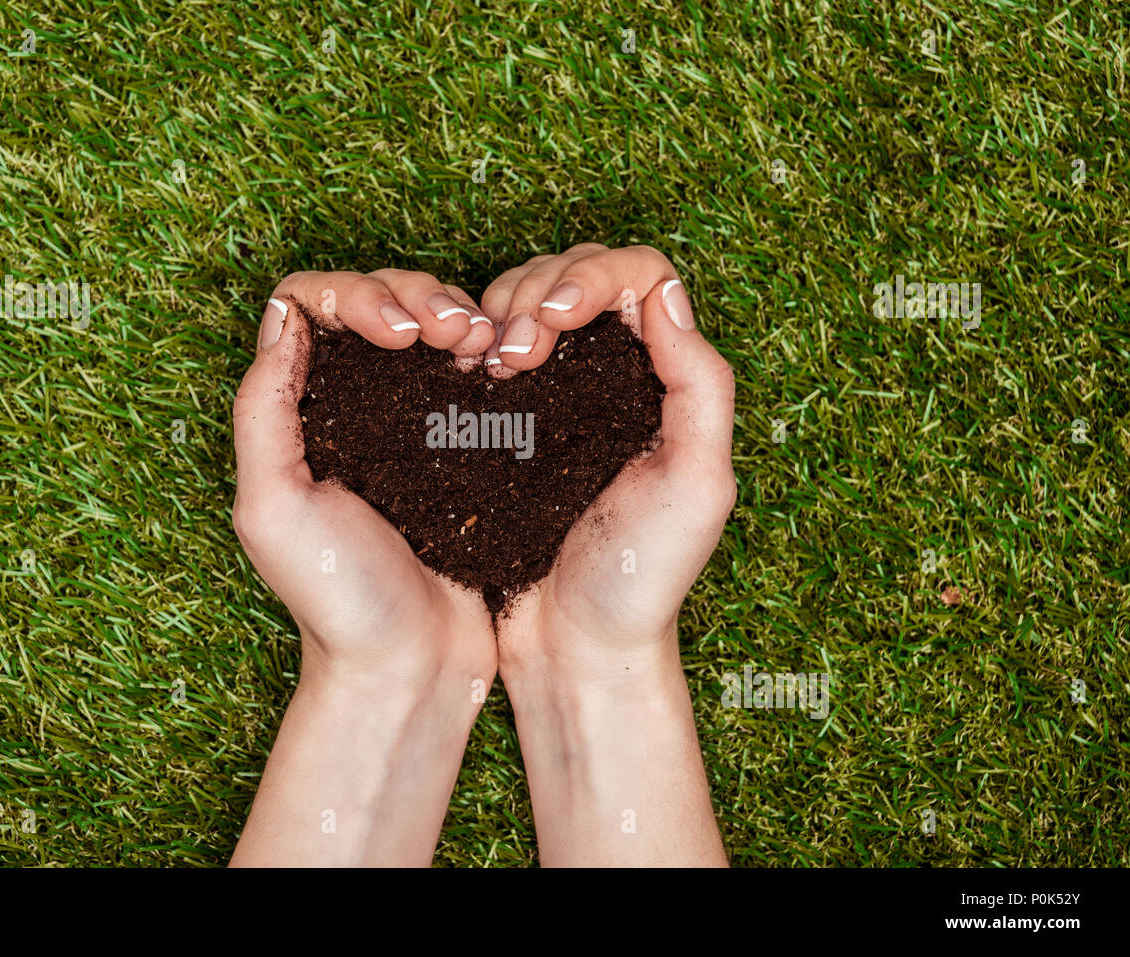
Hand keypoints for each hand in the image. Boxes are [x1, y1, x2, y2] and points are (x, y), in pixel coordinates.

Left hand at [230, 269, 497, 865]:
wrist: (415, 664)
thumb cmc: (340, 600)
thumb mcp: (273, 507)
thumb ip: (263, 409)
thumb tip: (285, 317)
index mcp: (299, 412)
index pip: (311, 306)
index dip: (356, 296)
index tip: (397, 335)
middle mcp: (352, 405)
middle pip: (375, 300)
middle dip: (416, 296)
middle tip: (452, 334)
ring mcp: (411, 420)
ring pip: (427, 323)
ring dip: (456, 312)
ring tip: (482, 343)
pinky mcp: (463, 441)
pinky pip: (471, 367)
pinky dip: (487, 347)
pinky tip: (504, 362)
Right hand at [483, 244, 735, 663]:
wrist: (572, 647)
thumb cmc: (641, 579)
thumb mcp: (698, 485)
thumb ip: (701, 386)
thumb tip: (666, 294)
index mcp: (665, 381)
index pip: (639, 277)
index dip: (592, 276)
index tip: (555, 320)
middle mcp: (614, 377)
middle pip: (577, 275)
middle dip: (538, 290)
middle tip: (516, 355)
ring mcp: (557, 396)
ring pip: (527, 301)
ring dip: (502, 310)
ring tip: (491, 364)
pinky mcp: (507, 422)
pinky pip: (489, 348)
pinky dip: (474, 341)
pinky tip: (468, 371)